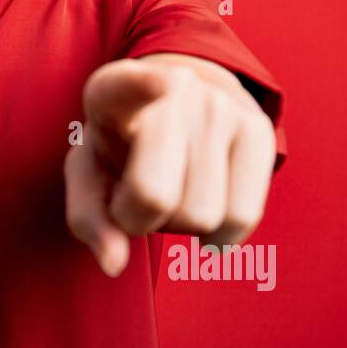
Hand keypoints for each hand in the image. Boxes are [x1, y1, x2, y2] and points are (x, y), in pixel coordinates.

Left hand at [63, 53, 276, 276]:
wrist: (177, 102)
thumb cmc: (122, 147)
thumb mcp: (89, 174)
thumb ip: (89, 218)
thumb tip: (114, 263)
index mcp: (113, 90)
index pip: (126, 86)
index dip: (144, 85)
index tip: (164, 84)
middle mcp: (174, 86)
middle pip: (155, 195)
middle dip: (139, 218)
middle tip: (137, 195)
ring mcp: (221, 105)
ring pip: (201, 216)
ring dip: (181, 224)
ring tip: (175, 188)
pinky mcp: (258, 129)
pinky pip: (242, 217)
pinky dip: (218, 234)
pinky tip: (206, 204)